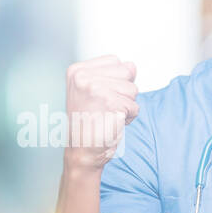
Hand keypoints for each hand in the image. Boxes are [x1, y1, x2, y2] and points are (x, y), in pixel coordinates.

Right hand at [63, 55, 138, 170]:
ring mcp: (96, 89)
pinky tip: (111, 123)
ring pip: (133, 89)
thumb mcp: (93, 91)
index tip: (99, 98)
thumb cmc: (88, 123)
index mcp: (77, 71)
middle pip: (127, 71)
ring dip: (126, 106)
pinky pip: (135, 106)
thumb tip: (132, 66)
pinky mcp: (110, 103)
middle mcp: (83, 77)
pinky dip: (128, 118)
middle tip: (104, 108)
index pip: (115, 61)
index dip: (115, 81)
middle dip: (123, 92)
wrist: (82, 151)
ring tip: (107, 115)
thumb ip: (111, 74)